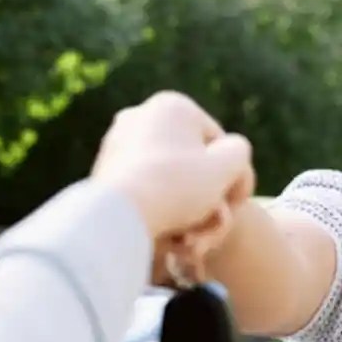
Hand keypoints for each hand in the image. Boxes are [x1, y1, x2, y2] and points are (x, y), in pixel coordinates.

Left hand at [91, 91, 254, 244]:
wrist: (119, 215)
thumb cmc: (178, 186)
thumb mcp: (227, 166)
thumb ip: (239, 152)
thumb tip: (231, 152)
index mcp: (172, 105)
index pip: (217, 143)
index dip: (232, 176)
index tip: (234, 204)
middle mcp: (140, 116)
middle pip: (190, 163)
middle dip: (205, 194)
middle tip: (212, 222)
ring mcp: (116, 143)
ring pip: (167, 179)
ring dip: (184, 207)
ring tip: (188, 235)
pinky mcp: (102, 171)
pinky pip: (143, 190)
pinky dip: (157, 209)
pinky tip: (164, 235)